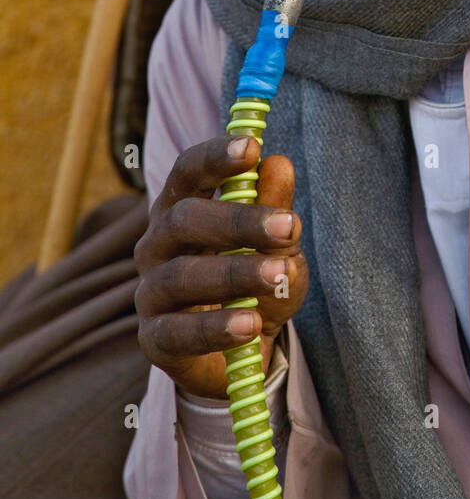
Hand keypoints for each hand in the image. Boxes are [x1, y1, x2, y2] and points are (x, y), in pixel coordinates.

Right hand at [134, 136, 306, 398]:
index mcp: (182, 208)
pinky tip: (250, 325)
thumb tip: (279, 163)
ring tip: (277, 276)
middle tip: (290, 226)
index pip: (188, 171)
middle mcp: (157, 244)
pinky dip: (215, 328)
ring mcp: (150, 292)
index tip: (253, 147)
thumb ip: (275, 209)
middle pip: (185, 220)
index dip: (216, 157)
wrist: (243, 352)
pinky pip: (177, 332)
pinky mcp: (154, 340)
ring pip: (182, 276)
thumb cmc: (256, 284)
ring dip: (235, 274)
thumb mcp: (277, 246)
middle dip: (239, 221)